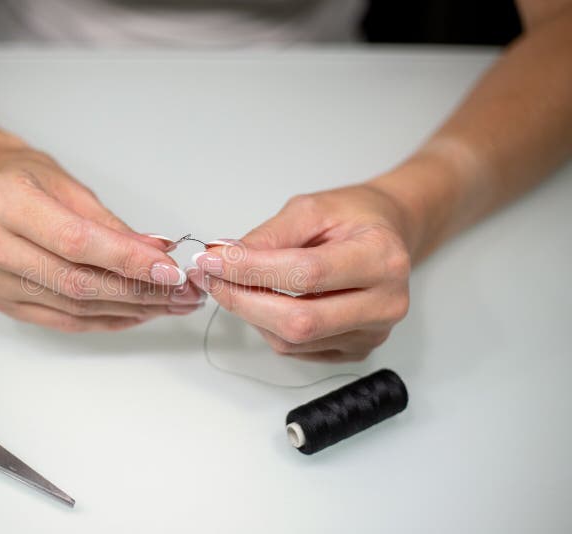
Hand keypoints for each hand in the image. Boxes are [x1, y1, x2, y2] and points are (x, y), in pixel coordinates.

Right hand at [0, 148, 203, 331]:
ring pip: (74, 307)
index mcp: (3, 203)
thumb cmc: (28, 180)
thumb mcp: (71, 188)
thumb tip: (158, 254)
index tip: (169, 270)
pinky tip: (137, 312)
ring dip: (129, 309)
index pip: (76, 241)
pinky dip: (105, 319)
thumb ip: (113, 226)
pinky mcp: (3, 301)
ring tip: (168, 304)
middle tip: (180, 292)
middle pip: (76, 281)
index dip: (127, 260)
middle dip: (138, 290)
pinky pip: (63, 320)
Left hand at [188, 183, 411, 360]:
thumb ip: (269, 236)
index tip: (212, 260)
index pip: (306, 274)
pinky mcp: (357, 350)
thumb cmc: (353, 218)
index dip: (251, 270)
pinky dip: (269, 327)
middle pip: (300, 320)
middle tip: (212, 278)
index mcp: (381, 258)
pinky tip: (265, 301)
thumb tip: (225, 258)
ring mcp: (373, 333)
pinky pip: (298, 350)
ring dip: (252, 314)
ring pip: (292, 340)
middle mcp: (385, 303)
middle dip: (243, 300)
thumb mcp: (310, 209)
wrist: (387, 235)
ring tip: (237, 284)